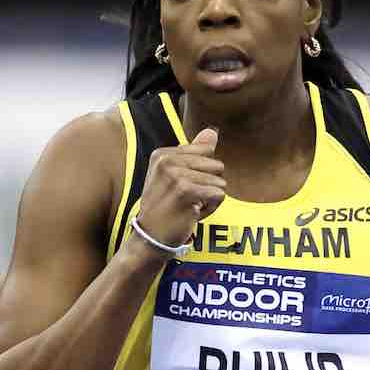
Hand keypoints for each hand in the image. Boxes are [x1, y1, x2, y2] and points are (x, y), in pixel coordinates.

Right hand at [129, 129, 226, 255]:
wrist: (150, 238)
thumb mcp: (175, 178)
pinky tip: (193, 214)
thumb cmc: (165, 209)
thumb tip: (213, 131)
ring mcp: (176, 175)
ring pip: (219, 182)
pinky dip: (211, 209)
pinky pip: (219, 194)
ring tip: (189, 207)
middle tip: (187, 200)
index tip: (182, 189)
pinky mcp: (186, 191)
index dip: (202, 174)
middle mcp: (167, 161)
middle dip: (208, 186)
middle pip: (216, 166)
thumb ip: (195, 153)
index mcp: (163, 154)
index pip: (206, 152)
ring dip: (209, 200)